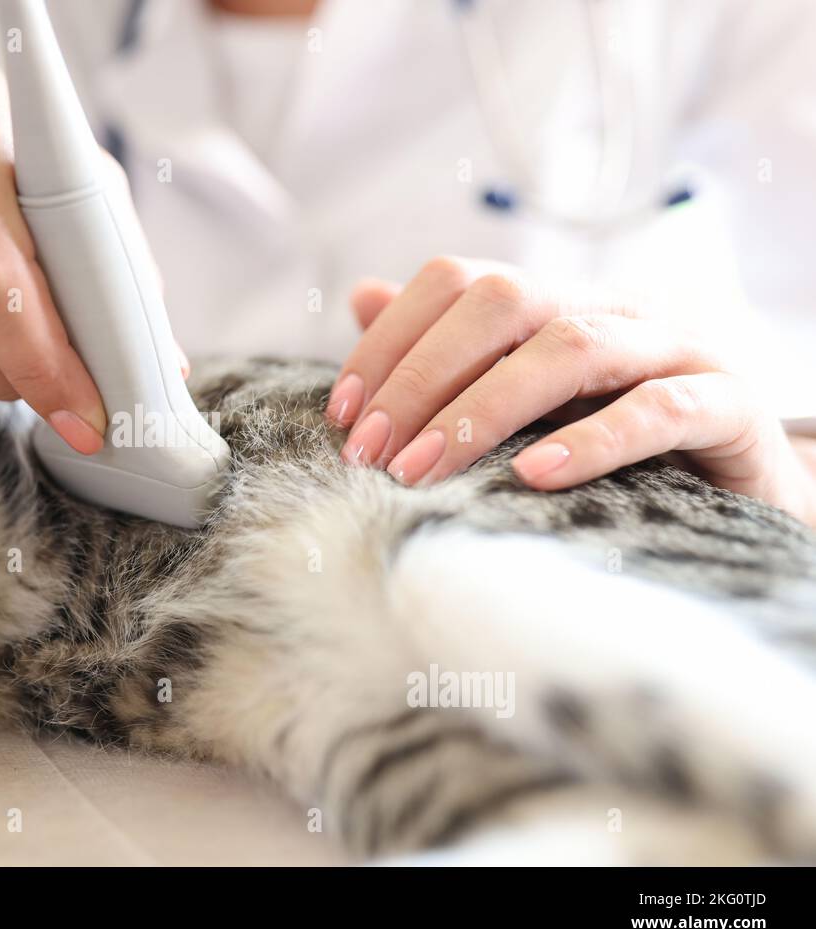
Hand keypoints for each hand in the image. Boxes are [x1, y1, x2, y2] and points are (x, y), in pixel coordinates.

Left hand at [329, 257, 815, 525]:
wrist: (742, 489)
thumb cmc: (615, 441)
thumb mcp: (520, 396)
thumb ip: (445, 349)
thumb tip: (361, 296)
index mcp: (554, 304)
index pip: (456, 281)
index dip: (390, 340)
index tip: (342, 413)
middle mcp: (610, 309)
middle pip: (506, 301)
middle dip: (422, 377)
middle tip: (371, 453)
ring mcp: (674, 350)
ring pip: (572, 347)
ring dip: (485, 409)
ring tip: (423, 469)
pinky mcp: (728, 407)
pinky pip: (660, 408)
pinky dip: (592, 440)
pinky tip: (532, 475)